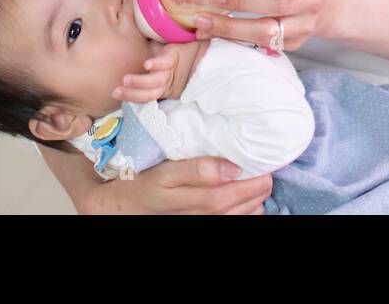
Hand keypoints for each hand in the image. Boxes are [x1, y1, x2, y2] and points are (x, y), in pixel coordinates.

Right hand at [81, 157, 272, 214]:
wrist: (120, 207)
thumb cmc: (142, 183)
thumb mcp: (164, 172)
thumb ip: (197, 169)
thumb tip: (232, 167)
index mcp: (192, 200)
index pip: (231, 195)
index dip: (252, 184)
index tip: (266, 166)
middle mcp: (198, 216)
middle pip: (237, 209)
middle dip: (257, 193)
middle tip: (269, 175)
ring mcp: (197, 222)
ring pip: (235, 218)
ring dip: (253, 205)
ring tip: (261, 189)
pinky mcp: (196, 223)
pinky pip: (226, 223)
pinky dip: (242, 215)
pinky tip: (248, 205)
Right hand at [112, 43, 179, 103]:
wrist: (202, 47)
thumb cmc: (181, 56)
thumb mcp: (164, 66)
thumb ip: (150, 69)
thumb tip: (129, 66)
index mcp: (165, 87)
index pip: (146, 96)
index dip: (132, 97)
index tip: (115, 94)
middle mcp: (168, 82)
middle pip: (150, 94)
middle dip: (132, 94)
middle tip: (116, 92)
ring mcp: (172, 70)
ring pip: (156, 82)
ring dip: (140, 82)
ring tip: (126, 79)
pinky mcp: (175, 56)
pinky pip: (165, 63)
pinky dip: (156, 64)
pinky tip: (147, 64)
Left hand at [192, 0, 341, 51]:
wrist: (328, 5)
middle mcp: (308, 6)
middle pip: (277, 6)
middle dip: (244, 2)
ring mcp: (299, 29)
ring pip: (267, 33)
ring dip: (232, 29)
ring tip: (203, 22)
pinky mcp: (290, 45)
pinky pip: (261, 47)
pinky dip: (235, 42)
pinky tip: (211, 35)